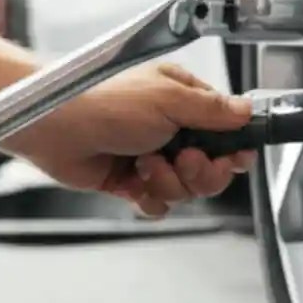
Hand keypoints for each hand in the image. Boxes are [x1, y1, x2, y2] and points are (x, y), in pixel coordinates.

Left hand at [0, 64, 255, 217]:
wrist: (54, 127)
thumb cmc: (105, 102)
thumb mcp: (169, 98)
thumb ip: (213, 110)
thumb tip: (247, 111)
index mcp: (184, 100)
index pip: (227, 131)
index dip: (232, 151)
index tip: (229, 158)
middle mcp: (171, 128)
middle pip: (211, 167)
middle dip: (198, 172)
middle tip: (180, 160)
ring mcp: (152, 155)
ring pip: (185, 189)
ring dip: (168, 183)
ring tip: (144, 165)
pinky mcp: (131, 180)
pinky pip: (159, 203)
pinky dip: (150, 200)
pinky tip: (136, 185)